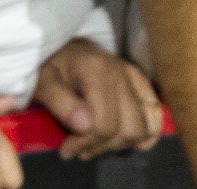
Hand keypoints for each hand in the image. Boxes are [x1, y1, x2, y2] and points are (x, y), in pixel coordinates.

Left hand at [33, 38, 164, 159]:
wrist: (64, 46)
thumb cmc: (49, 64)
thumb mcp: (41, 80)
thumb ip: (59, 102)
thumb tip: (84, 126)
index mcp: (97, 71)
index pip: (103, 124)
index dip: (84, 143)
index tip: (66, 150)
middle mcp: (123, 74)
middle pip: (127, 130)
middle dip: (101, 147)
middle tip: (79, 149)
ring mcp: (137, 80)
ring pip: (143, 129)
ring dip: (119, 145)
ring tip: (95, 144)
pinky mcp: (144, 86)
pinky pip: (154, 120)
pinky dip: (142, 137)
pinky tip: (119, 139)